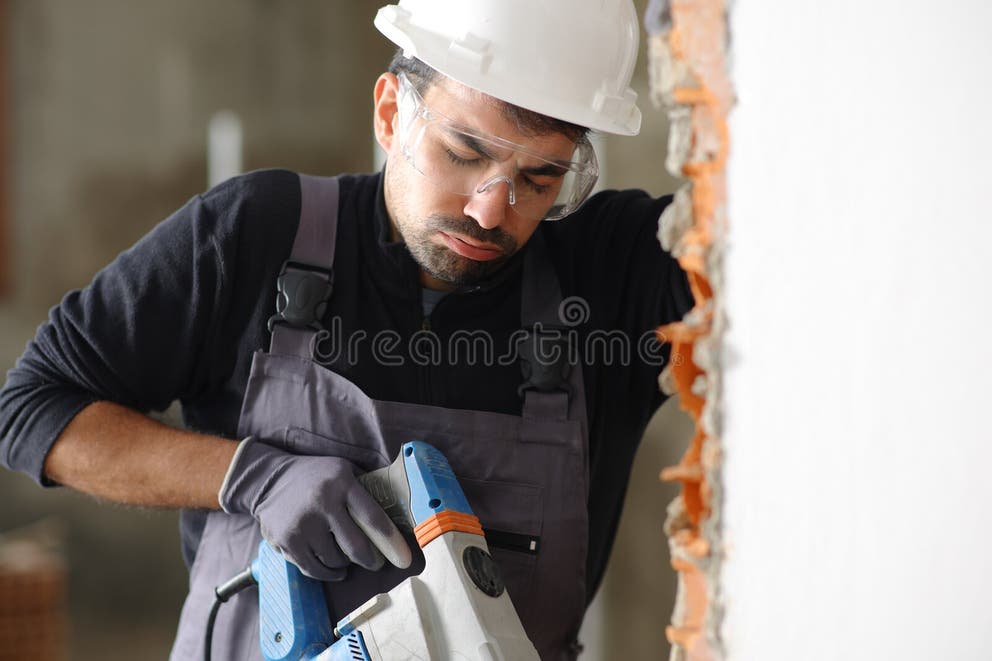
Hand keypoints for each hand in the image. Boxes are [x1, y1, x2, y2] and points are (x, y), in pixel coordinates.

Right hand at [219, 437, 411, 580]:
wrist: (270, 479)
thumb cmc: (317, 476)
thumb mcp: (343, 470)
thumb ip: (364, 489)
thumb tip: (396, 512)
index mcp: (342, 483)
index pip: (372, 517)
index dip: (390, 540)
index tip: (403, 557)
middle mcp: (322, 504)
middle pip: (355, 547)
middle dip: (370, 560)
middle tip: (376, 563)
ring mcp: (302, 525)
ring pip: (334, 561)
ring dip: (344, 564)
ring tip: (345, 556)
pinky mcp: (286, 542)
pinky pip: (313, 569)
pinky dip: (327, 573)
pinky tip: (335, 570)